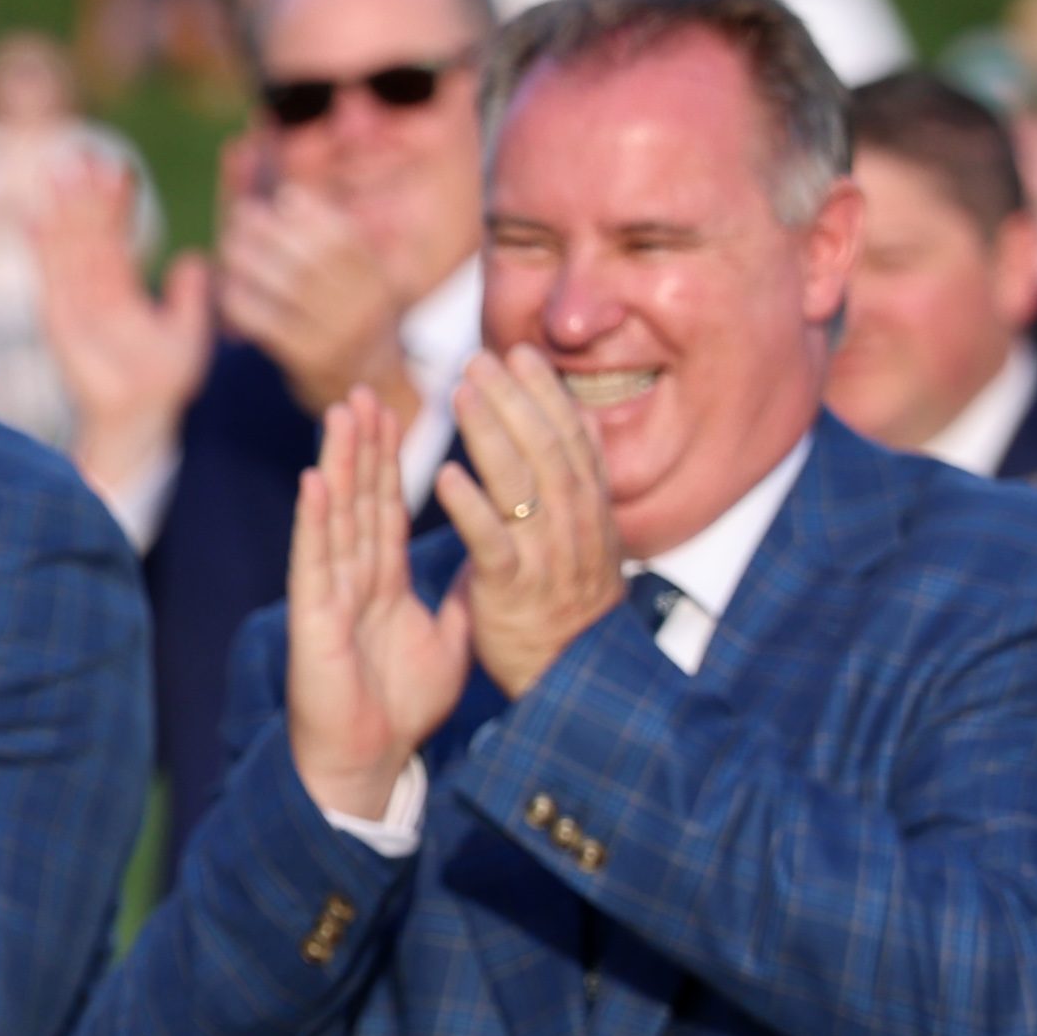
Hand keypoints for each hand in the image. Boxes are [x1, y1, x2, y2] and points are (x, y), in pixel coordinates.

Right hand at [32, 146, 209, 502]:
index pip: (116, 237)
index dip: (116, 204)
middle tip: (79, 152)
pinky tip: (35, 217)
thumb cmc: (163, 384)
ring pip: (68, 246)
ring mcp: (74, 303)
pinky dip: (41, 249)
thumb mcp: (188, 334)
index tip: (117, 166)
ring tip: (56, 171)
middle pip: (86, 233)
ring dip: (60, 210)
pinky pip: (50, 277)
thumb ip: (190, 298)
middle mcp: (93, 291)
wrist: (141, 419)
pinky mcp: (60, 321)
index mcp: (121, 291)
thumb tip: (197, 259)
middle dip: (82, 195)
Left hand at [211, 153, 413, 421]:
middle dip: (270, 230)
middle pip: (312, 258)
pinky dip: (242, 300)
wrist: (370, 384)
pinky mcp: (311, 359)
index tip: (282, 197)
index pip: (345, 238)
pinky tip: (226, 288)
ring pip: (288, 285)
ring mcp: (340, 334)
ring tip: (229, 247)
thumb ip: (335, 243)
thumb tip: (288, 197)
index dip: (312, 212)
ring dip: (249, 260)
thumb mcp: (362, 280)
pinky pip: (268, 322)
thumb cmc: (352, 318)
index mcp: (378, 280)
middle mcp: (365, 306)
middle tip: (241, 216)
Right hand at [282, 390, 468, 822]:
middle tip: (366, 391)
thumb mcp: (446, 643)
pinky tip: (317, 481)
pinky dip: (315, 520)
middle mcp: (352, 575)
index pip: (387, 507)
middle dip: (364, 444)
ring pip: (336, 515)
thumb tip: (486, 566)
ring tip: (341, 415)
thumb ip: (459, 601)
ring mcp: (330, 590)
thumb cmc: (399, 705)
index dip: (391, 460)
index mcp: (382, 579)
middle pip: (360, 498)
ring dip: (338, 464)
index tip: (396, 411)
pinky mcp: (315, 616)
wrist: (365, 757)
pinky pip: (317, 561)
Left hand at [434, 347, 626, 696]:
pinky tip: (445, 473)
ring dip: (494, 437)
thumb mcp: (581, 538)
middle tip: (482, 358)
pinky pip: (493, 545)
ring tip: (461, 392)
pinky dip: (472, 507)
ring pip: (526, 489)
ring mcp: (547, 561)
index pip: (574, 444)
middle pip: (550, 454)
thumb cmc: (566, 603)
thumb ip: (571, 486)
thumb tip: (571, 424)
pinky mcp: (514, 593)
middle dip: (517, 402)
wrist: (571, 682)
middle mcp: (576, 532)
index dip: (550, 397)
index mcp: (591, 517)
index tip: (523, 353)